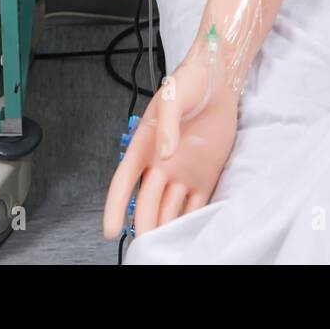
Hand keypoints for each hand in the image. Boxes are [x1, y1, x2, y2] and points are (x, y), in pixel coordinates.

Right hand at [102, 52, 238, 238]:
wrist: (219, 79)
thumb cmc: (189, 82)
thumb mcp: (172, 97)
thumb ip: (167, 125)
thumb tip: (165, 154)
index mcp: (145, 145)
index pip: (124, 181)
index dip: (116, 206)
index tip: (111, 230)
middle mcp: (161, 164)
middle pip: (147, 201)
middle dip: (143, 225)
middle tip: (143, 248)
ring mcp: (183, 171)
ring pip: (169, 207)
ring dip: (165, 227)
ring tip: (163, 249)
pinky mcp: (204, 174)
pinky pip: (195, 203)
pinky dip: (191, 220)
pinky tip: (189, 235)